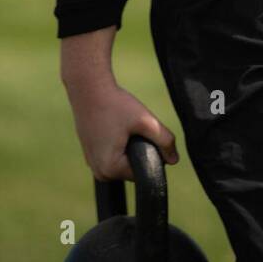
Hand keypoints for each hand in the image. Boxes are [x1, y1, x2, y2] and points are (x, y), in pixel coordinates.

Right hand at [65, 78, 179, 181]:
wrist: (88, 88)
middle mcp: (99, 172)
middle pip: (133, 167)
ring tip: (121, 126)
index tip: (141, 132)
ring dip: (128, 146)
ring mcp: (92, 164)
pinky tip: (113, 126)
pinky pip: (113, 155)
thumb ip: (164, 140)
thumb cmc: (115, 104)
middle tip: (131, 127)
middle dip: (138, 149)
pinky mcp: (90, 154)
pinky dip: (118, 143)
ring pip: (124, 161)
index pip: (143, 171)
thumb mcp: (145, 121)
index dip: (151, 152)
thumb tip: (174, 160)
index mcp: (110, 169)